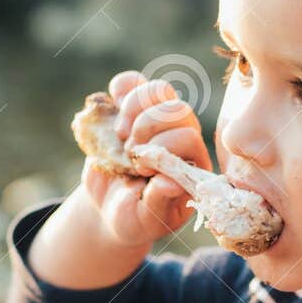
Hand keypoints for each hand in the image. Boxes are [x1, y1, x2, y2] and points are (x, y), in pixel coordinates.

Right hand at [81, 70, 209, 248]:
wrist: (109, 206)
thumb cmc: (133, 218)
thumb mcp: (145, 220)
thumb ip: (159, 203)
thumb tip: (170, 181)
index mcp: (192, 163)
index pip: (187, 138)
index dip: (162, 149)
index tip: (141, 169)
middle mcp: (181, 136)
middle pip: (176, 109)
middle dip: (147, 128)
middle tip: (130, 151)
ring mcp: (157, 120)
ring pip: (158, 90)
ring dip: (133, 108)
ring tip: (120, 133)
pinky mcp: (132, 108)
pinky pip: (131, 82)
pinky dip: (119, 90)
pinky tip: (111, 109)